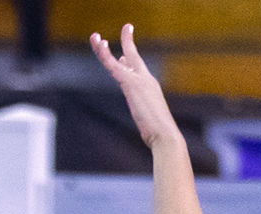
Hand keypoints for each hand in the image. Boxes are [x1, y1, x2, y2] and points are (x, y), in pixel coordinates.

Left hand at [90, 25, 181, 149]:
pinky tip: (100, 46)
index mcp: (149, 86)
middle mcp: (145, 79)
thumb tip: (135, 98)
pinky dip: (106, 56)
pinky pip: (114, 67)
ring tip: (95, 38)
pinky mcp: (132, 84)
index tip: (125, 47)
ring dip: (103, 50)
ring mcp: (140, 80)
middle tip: (115, 32)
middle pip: (131, 55)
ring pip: (118, 60)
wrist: (165, 135)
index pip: (138, 66)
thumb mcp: (147, 114)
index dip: (130, 53)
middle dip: (126, 41)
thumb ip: (140, 103)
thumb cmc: (157, 131)